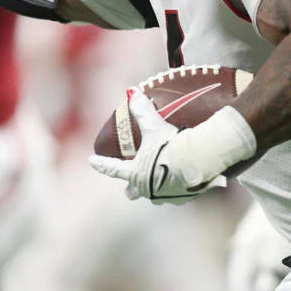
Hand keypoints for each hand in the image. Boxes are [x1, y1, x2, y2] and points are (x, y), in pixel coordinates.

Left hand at [89, 88, 225, 203]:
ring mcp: (165, 196)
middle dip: (131, 188)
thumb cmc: (171, 147)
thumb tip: (131, 92)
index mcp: (135, 172)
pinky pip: (177, 194)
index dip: (101, 163)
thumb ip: (142, 110)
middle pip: (132, 192)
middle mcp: (147, 188)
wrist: (198, 164)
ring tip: (162, 178)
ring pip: (155, 195)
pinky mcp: (183, 198)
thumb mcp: (155, 127)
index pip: (112, 168)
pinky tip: (185, 179)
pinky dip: (178, 186)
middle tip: (130, 183)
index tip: (91, 160)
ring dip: (156, 187)